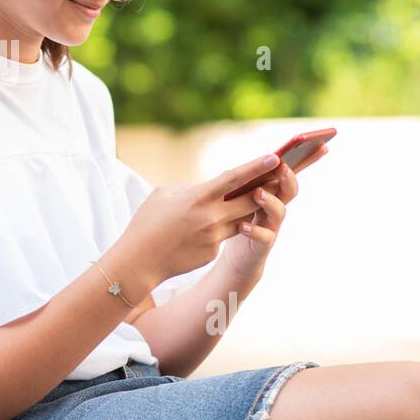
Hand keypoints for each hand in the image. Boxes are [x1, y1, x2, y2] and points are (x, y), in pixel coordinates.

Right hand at [112, 153, 290, 289]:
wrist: (140, 261)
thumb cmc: (146, 223)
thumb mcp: (163, 195)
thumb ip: (190, 189)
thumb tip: (205, 188)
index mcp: (198, 197)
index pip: (234, 179)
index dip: (256, 167)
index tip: (275, 157)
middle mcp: (212, 216)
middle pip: (250, 200)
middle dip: (266, 187)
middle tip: (280, 176)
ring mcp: (215, 236)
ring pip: (241, 219)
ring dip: (247, 209)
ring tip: (252, 198)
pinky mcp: (213, 252)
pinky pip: (222, 236)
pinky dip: (218, 229)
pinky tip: (199, 231)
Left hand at [218, 143, 328, 277]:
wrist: (238, 260)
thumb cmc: (241, 222)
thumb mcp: (244, 198)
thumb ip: (251, 181)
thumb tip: (256, 159)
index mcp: (272, 193)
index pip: (291, 173)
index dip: (308, 160)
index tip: (322, 145)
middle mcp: (276, 208)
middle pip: (289, 190)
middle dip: (289, 178)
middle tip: (283, 167)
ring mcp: (272, 226)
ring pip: (278, 212)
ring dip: (270, 201)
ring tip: (258, 193)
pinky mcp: (263, 244)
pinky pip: (263, 237)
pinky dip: (254, 231)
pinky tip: (243, 225)